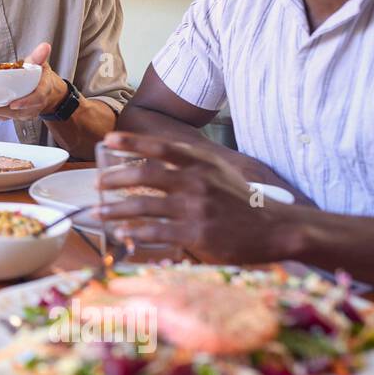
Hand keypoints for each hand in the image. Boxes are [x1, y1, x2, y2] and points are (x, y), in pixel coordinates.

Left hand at [0, 42, 67, 120]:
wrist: (49, 93)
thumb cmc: (43, 78)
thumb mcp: (42, 65)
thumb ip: (40, 57)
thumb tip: (44, 46)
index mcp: (43, 91)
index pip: (36, 98)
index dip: (25, 102)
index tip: (13, 104)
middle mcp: (35, 105)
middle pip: (17, 111)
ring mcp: (26, 112)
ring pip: (8, 116)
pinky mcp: (18, 115)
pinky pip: (4, 117)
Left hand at [94, 132, 299, 263]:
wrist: (276, 228)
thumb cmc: (242, 200)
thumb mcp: (218, 171)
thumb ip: (189, 165)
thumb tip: (153, 161)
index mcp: (201, 163)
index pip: (160, 147)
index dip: (131, 142)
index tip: (108, 140)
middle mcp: (196, 182)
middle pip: (143, 176)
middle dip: (114, 179)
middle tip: (97, 184)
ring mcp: (195, 208)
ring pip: (143, 206)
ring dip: (115, 209)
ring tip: (98, 211)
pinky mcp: (196, 234)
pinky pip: (155, 231)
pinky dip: (133, 232)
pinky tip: (121, 233)